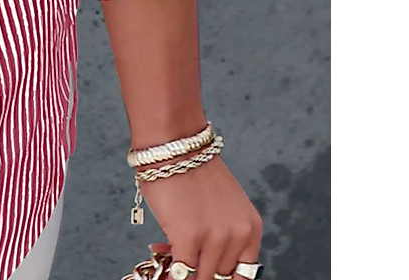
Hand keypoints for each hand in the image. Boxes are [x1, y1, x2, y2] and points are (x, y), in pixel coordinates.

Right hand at [142, 155, 262, 278]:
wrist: (173, 141)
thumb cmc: (190, 167)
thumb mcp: (220, 206)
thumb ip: (217, 236)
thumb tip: (195, 265)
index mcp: (250, 228)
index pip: (243, 276)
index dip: (221, 278)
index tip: (204, 273)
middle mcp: (238, 236)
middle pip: (220, 278)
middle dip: (199, 272)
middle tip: (181, 263)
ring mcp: (214, 238)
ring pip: (201, 277)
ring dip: (182, 272)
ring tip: (164, 255)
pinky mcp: (188, 237)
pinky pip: (179, 271)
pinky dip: (168, 270)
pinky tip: (157, 257)